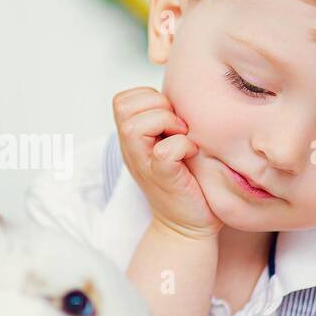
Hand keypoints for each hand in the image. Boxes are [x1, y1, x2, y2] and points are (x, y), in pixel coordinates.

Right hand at [112, 87, 220, 239]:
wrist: (189, 227)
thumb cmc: (189, 180)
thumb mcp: (172, 142)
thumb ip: (169, 119)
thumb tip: (187, 88)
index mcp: (133, 139)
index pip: (122, 99)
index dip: (147, 97)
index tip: (170, 115)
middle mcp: (132, 150)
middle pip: (122, 105)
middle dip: (154, 105)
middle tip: (177, 125)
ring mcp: (144, 165)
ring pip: (134, 125)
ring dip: (164, 122)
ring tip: (184, 136)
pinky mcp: (163, 179)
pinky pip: (164, 152)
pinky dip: (181, 146)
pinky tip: (192, 153)